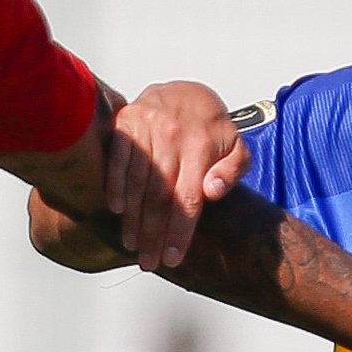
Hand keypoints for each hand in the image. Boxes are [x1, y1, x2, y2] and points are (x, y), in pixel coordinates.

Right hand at [104, 81, 250, 270]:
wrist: (184, 90)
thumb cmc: (210, 126)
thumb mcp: (236, 145)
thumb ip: (233, 170)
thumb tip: (213, 193)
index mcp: (201, 146)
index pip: (188, 200)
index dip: (179, 232)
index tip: (172, 258)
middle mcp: (172, 136)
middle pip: (159, 197)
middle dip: (153, 235)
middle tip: (148, 261)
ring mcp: (147, 129)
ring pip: (137, 182)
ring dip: (133, 218)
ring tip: (133, 244)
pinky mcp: (126, 123)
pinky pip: (118, 159)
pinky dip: (115, 185)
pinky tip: (117, 210)